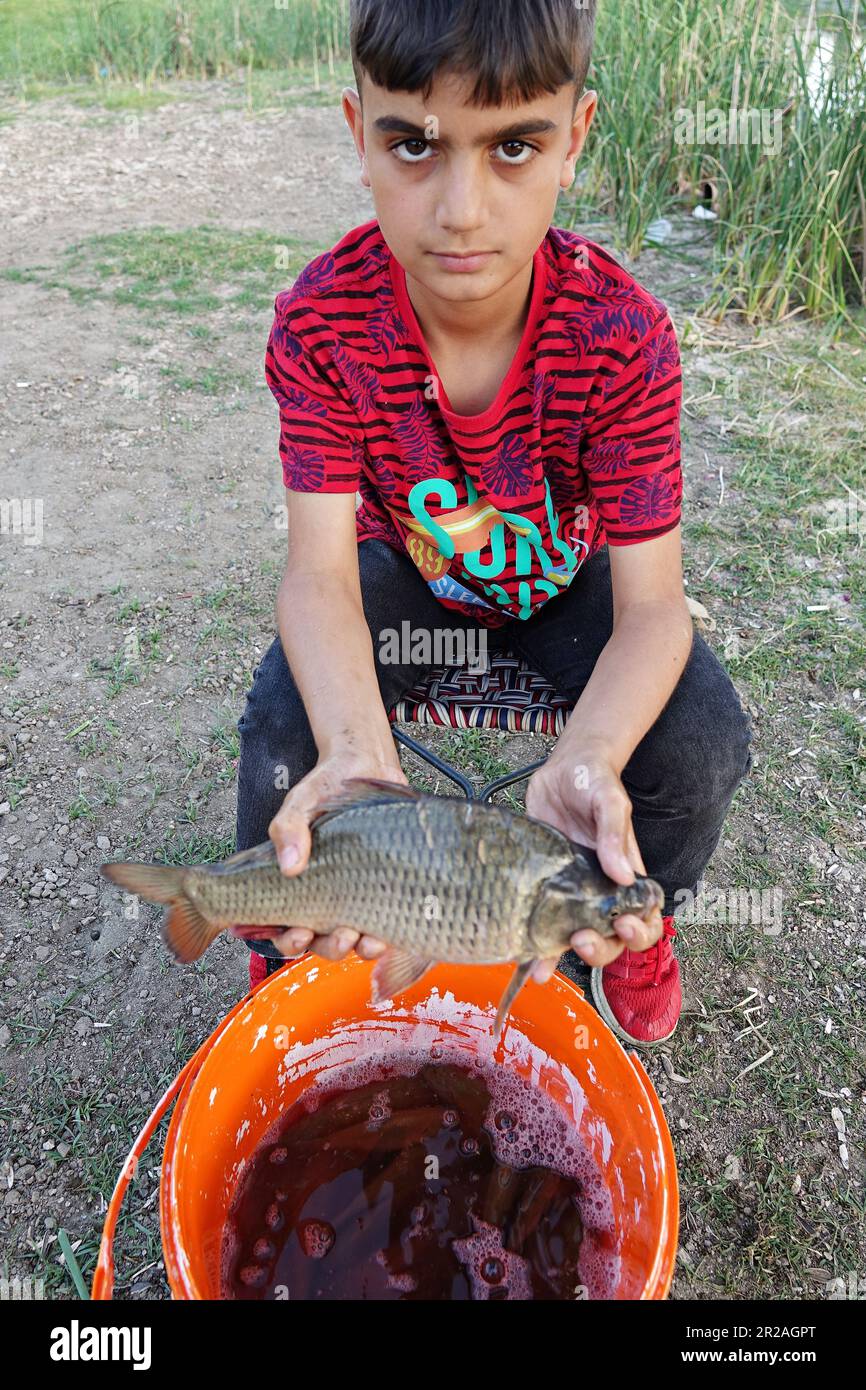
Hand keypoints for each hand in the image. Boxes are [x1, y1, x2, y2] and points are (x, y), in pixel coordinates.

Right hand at [266, 750, 407, 963]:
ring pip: (357, 940)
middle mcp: (328, 898)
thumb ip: (289, 829)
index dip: (290, 941)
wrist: (365, 765)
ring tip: (370, 941)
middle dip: (332, 946)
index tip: (299, 932)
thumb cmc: (324, 787)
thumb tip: (289, 865)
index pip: (287, 929)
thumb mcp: (300, 803)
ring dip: (362, 948)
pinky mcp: (390, 890)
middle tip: (343, 935)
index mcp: (299, 886)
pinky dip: (393, 936)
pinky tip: (396, 934)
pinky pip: (391, 924)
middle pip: (324, 943)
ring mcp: (359, 897)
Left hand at [524, 747, 663, 981]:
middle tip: (582, 938)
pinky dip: (531, 946)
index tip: (624, 924)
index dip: (640, 930)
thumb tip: (622, 874)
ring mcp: (570, 893)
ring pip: (574, 938)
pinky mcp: (541, 888)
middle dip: (601, 948)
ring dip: (561, 955)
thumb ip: (615, 834)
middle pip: (611, 938)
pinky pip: (539, 924)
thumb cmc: (596, 782)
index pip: (645, 916)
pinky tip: (520, 959)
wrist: (561, 771)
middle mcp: (600, 891)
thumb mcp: (610, 801)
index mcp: (627, 875)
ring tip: (543, 963)